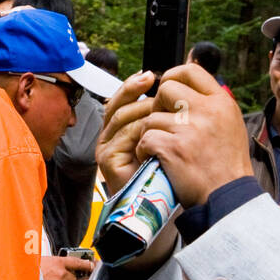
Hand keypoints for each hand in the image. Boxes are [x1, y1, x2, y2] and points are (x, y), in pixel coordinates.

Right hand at [95, 70, 157, 193]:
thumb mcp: (164, 138)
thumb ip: (162, 116)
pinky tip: (156, 126)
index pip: (122, 101)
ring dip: (141, 108)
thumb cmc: (164, 173)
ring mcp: (106, 148)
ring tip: (160, 103)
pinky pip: (123, 136)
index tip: (149, 75)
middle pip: (116, 105)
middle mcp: (109, 138)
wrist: (158, 205)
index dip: (132, 86)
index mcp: (120, 130)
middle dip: (133, 89)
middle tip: (151, 79)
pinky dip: (140, 129)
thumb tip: (172, 88)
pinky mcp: (107, 160)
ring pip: (120, 117)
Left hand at [135, 63, 253, 207]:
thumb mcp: (228, 125)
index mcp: (221, 102)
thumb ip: (209, 104)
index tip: (166, 91)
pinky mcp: (173, 147)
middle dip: (158, 106)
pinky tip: (155, 161)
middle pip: (166, 89)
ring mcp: (189, 128)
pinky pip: (145, 139)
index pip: (191, 70)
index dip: (173, 76)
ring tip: (162, 150)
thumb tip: (185, 84)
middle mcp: (207, 110)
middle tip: (164, 126)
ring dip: (151, 134)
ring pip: (151, 117)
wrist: (227, 197)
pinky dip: (145, 151)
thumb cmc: (225, 165)